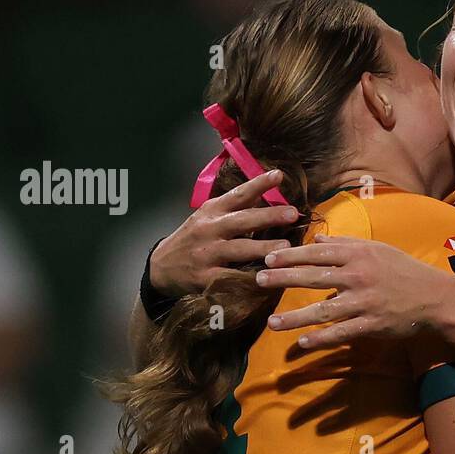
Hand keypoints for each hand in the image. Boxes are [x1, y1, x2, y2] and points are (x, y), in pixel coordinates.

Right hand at [149, 171, 297, 295]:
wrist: (162, 266)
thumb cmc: (193, 239)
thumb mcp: (208, 218)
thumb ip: (234, 209)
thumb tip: (266, 195)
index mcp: (212, 211)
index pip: (238, 194)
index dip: (258, 184)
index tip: (278, 175)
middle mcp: (210, 229)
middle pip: (242, 220)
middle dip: (268, 216)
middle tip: (292, 213)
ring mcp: (207, 253)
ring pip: (239, 249)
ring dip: (263, 247)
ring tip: (286, 246)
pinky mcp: (205, 277)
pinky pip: (230, 276)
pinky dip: (249, 277)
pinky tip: (267, 277)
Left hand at [255, 235, 454, 347]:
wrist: (435, 297)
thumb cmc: (405, 271)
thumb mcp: (378, 249)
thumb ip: (346, 244)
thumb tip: (317, 238)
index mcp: (359, 254)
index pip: (318, 253)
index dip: (291, 256)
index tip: (269, 258)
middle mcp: (358, 276)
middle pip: (313, 277)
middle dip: (283, 279)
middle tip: (258, 281)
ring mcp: (364, 302)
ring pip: (322, 310)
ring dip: (295, 317)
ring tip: (272, 322)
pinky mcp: (372, 324)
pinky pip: (341, 332)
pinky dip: (321, 339)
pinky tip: (302, 342)